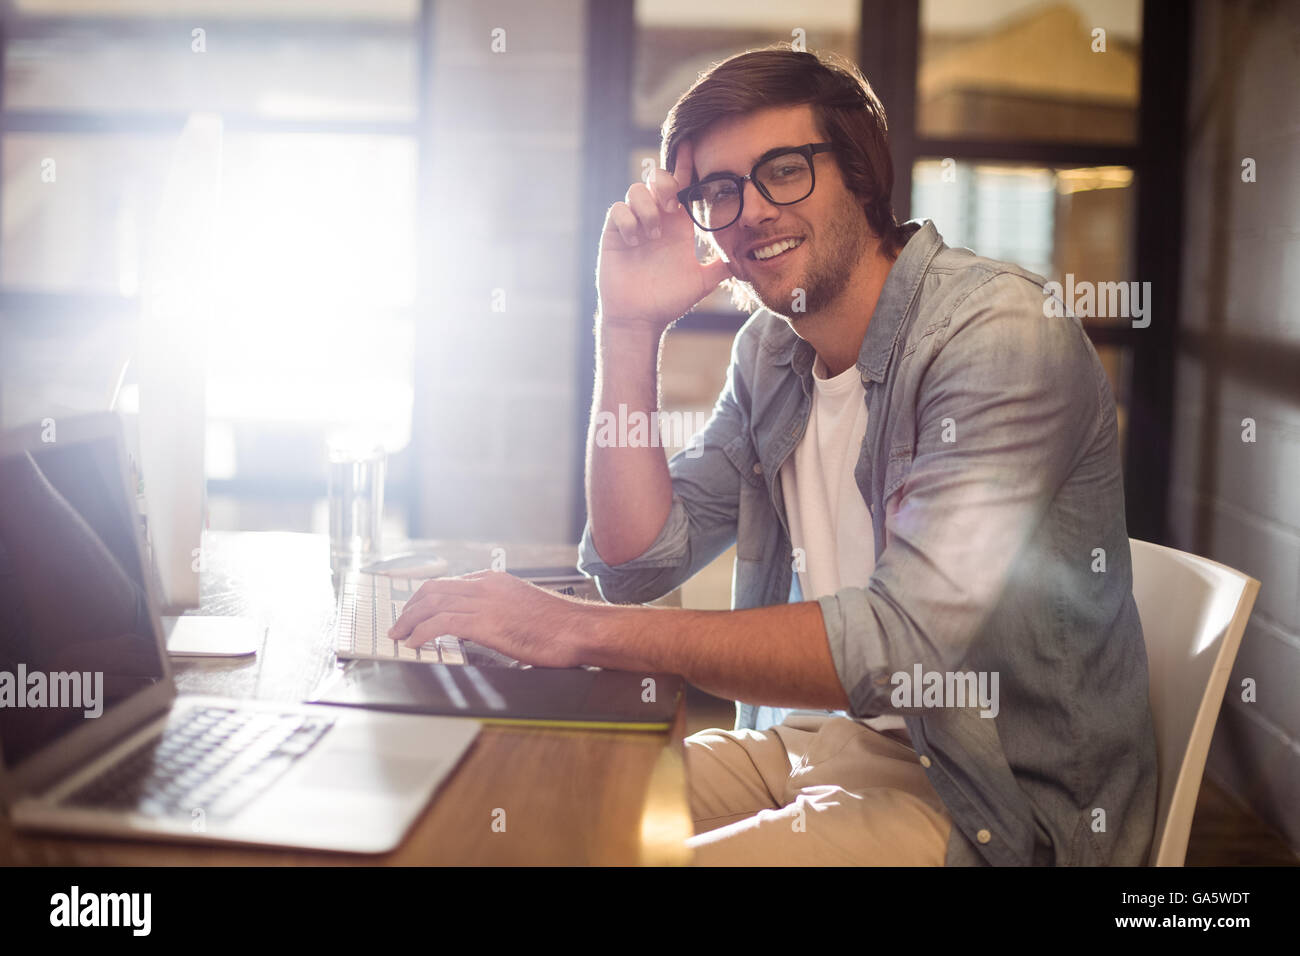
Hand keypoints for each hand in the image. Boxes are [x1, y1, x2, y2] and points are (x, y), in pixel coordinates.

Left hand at [386, 571, 591, 668]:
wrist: (580, 630)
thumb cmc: (561, 627)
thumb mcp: (524, 610)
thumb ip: (501, 613)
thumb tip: (487, 630)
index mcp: (495, 580)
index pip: (450, 584)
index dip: (426, 599)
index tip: (415, 613)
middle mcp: (486, 585)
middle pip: (433, 588)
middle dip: (409, 607)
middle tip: (398, 624)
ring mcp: (485, 602)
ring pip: (431, 603)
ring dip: (409, 621)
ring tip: (399, 636)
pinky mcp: (486, 623)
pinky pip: (441, 623)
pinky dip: (421, 632)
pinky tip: (414, 644)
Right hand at [596, 139, 735, 334]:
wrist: (640, 318)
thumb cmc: (668, 301)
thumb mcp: (701, 283)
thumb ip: (721, 268)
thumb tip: (746, 259)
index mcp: (678, 226)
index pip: (683, 187)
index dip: (686, 166)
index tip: (691, 146)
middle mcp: (656, 220)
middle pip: (657, 179)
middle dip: (666, 184)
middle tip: (673, 206)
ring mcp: (634, 225)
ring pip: (636, 190)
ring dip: (648, 208)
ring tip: (653, 236)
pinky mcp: (614, 234)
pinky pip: (618, 209)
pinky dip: (628, 221)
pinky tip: (634, 242)